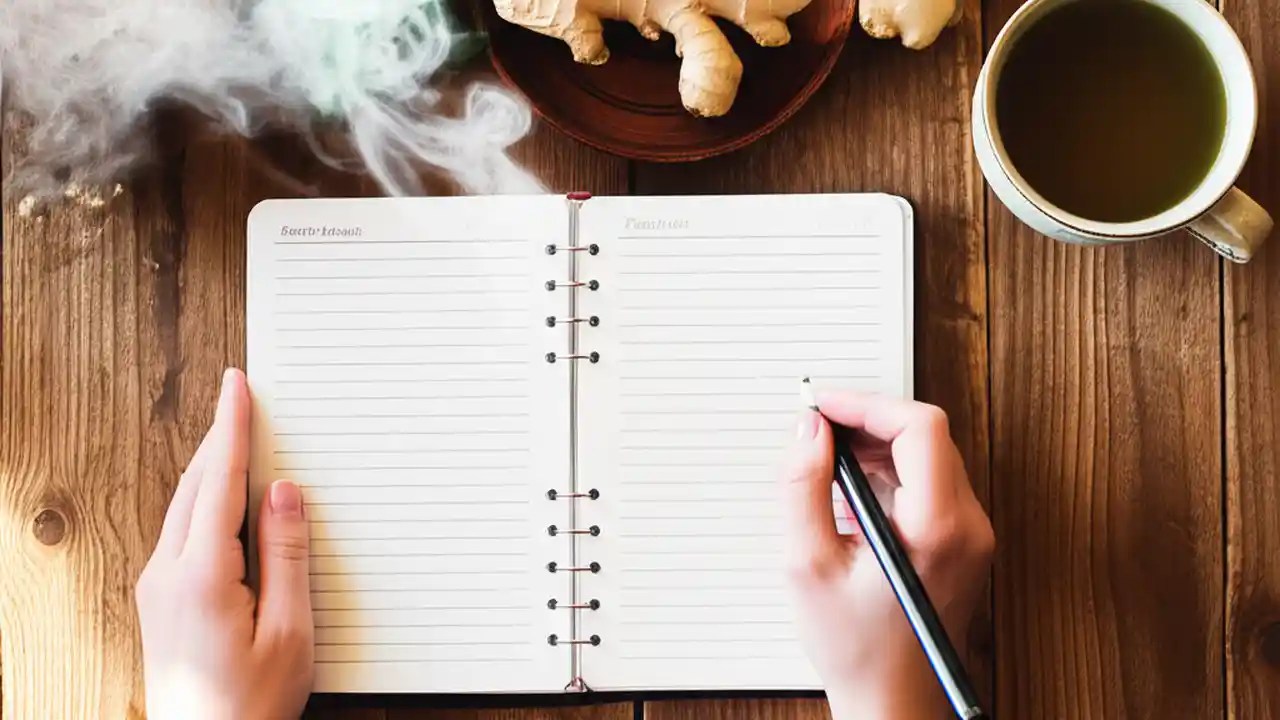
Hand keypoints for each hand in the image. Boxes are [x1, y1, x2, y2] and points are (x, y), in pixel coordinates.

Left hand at [136, 369, 313, 719]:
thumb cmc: (250, 706)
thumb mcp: (289, 632)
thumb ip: (287, 555)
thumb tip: (284, 492)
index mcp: (202, 576)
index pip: (220, 481)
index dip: (232, 428)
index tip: (237, 386)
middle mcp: (167, 575)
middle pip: (195, 486)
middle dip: (220, 438)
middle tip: (242, 399)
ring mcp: (157, 588)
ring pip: (184, 507)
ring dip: (212, 468)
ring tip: (238, 438)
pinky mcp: (160, 601)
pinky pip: (181, 531)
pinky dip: (205, 501)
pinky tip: (226, 500)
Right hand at [780, 390, 993, 719]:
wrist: (892, 702)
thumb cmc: (858, 650)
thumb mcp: (807, 564)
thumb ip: (803, 487)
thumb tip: (809, 432)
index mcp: (938, 527)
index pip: (919, 426)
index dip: (866, 404)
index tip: (824, 406)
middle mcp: (968, 527)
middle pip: (927, 436)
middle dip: (869, 421)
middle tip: (819, 429)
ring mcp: (970, 536)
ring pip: (930, 456)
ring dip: (877, 446)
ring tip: (828, 461)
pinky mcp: (962, 545)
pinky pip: (931, 484)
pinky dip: (890, 473)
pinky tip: (850, 491)